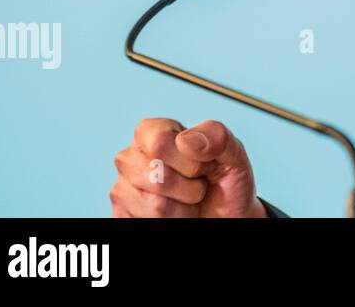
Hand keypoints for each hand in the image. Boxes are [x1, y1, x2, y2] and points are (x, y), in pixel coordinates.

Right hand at [110, 118, 264, 217]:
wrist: (225, 214)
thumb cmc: (224, 182)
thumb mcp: (232, 153)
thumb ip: (216, 136)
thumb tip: (184, 140)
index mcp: (153, 132)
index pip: (159, 142)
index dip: (189, 160)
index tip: (203, 165)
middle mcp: (131, 158)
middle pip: (156, 176)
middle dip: (190, 187)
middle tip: (197, 185)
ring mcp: (123, 188)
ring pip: (155, 204)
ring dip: (184, 208)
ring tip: (188, 201)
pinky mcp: (122, 215)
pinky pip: (148, 222)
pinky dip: (173, 221)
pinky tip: (176, 214)